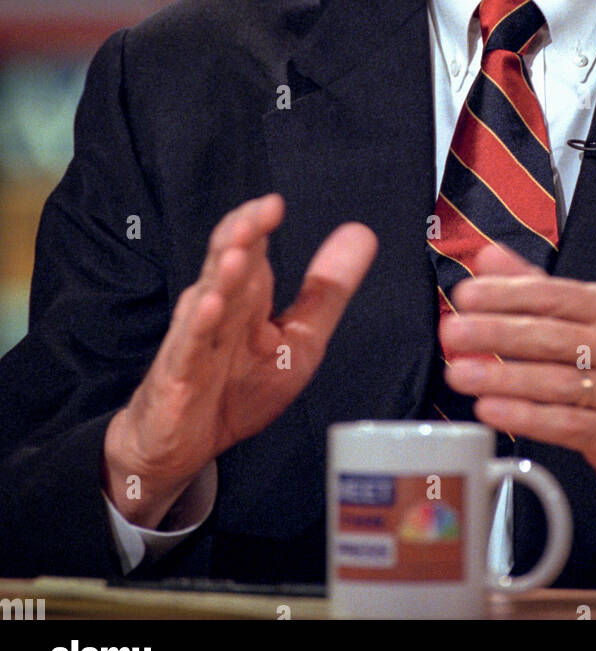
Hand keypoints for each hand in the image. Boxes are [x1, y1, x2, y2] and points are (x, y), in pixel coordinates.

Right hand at [103, 194, 376, 525]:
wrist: (181, 448)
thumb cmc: (236, 388)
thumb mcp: (299, 338)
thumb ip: (327, 289)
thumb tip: (362, 232)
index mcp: (246, 297)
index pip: (250, 249)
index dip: (259, 223)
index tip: (275, 203)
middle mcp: (217, 309)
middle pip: (228, 264)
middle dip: (242, 235)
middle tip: (261, 212)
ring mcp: (195, 341)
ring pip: (208, 299)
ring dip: (223, 276)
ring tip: (238, 252)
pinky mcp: (179, 376)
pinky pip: (188, 349)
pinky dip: (197, 328)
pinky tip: (208, 307)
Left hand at [441, 243, 595, 538]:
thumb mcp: (593, 327)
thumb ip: (538, 291)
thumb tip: (489, 257)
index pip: (554, 294)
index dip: (507, 293)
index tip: (467, 294)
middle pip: (550, 334)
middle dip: (495, 332)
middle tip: (454, 332)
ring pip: (554, 379)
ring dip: (500, 376)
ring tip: (459, 372)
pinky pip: (566, 423)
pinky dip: (524, 415)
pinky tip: (491, 410)